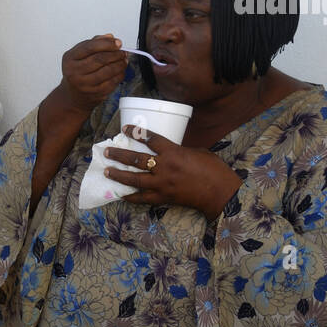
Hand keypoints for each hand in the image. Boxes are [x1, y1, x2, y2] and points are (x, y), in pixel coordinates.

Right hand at [53, 33, 128, 117]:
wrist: (73, 94)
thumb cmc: (78, 71)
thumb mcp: (79, 54)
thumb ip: (94, 43)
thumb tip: (110, 37)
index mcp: (69, 59)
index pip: (89, 47)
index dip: (106, 44)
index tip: (118, 43)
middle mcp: (74, 72)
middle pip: (100, 59)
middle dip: (115, 54)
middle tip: (123, 52)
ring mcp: (84, 84)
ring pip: (108, 71)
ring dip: (120, 64)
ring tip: (124, 60)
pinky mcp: (94, 94)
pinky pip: (112, 82)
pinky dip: (120, 75)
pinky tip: (121, 71)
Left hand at [103, 125, 243, 220]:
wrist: (220, 192)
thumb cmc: (213, 169)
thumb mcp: (197, 152)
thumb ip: (179, 150)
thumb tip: (168, 150)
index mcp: (174, 152)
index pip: (150, 139)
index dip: (136, 133)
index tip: (124, 129)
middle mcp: (164, 167)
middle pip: (136, 159)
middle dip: (119, 155)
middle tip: (106, 151)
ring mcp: (162, 184)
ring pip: (134, 179)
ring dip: (118, 175)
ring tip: (107, 171)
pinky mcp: (163, 198)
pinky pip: (142, 198)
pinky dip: (131, 197)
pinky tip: (121, 194)